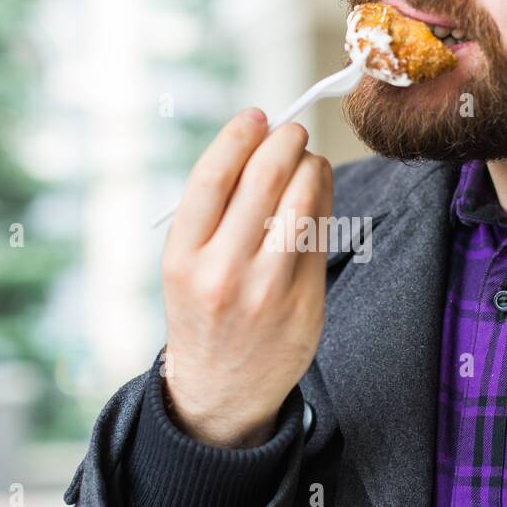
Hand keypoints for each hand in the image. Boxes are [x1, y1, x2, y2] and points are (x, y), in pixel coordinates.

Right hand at [160, 109, 332, 447]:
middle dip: (285, 142)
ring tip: (308, 162)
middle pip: (265, 180)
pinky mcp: (305, 304)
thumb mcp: (185, 264)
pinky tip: (317, 195)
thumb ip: (215, 210)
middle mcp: (224, 273)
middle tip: (293, 131)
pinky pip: (322, 236)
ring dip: (312, 168)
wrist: (220, 390)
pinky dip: (323, 204)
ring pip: (303, 202)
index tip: (257, 116)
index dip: (239, 135)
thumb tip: (258, 140)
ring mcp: (268, 291)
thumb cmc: (203, 310)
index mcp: (183, 257)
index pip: (214, 176)